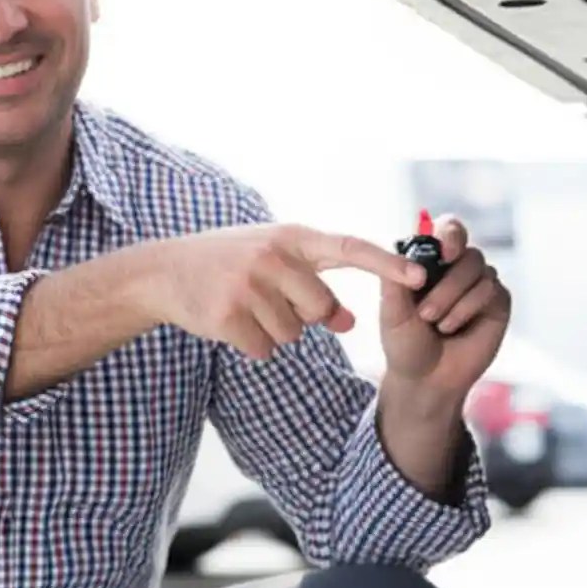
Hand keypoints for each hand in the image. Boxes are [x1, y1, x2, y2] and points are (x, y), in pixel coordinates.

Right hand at [143, 224, 426, 359]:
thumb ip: (314, 284)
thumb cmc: (229, 263)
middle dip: (304, 316)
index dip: (387, 263)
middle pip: (321, 309)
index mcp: (290, 237)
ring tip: (245, 306)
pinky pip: (265, 349)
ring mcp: (248, 286)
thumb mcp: (273, 262)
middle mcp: (273, 257)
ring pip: (292, 334)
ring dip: (274, 330)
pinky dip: (252, 344)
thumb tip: (351, 322)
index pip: (349, 248)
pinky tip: (231, 322)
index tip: (421, 275)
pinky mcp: (228, 315)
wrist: (165, 271)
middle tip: (270, 300)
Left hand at [379, 215, 511, 396]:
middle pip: (466, 250)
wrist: (424, 378)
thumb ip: (395, 277)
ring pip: (479, 269)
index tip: (444, 253)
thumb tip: (407, 248)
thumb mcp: (391, 309)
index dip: (451, 234)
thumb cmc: (404, 342)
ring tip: (435, 323)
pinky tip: (451, 327)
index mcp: (431, 260)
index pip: (449, 229)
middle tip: (426, 312)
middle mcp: (458, 267)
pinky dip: (467, 309)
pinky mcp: (497, 302)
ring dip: (452, 299)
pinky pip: (491, 290)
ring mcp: (480, 283)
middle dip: (446, 282)